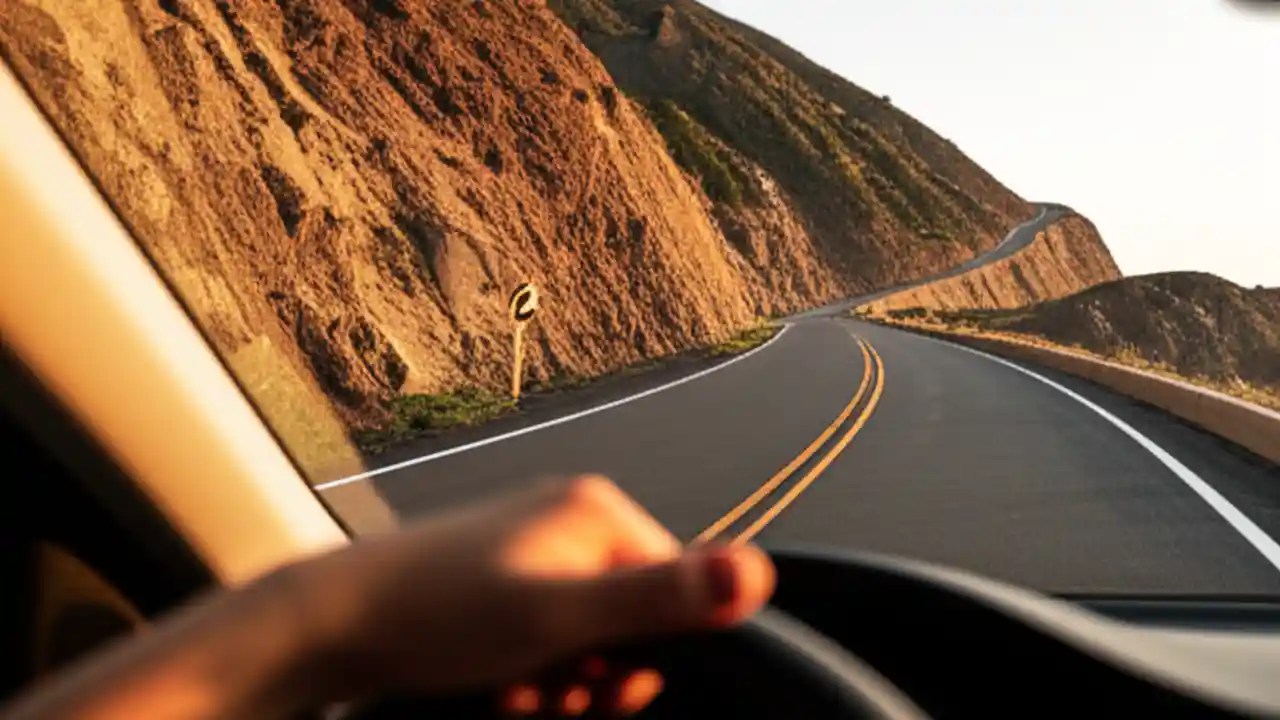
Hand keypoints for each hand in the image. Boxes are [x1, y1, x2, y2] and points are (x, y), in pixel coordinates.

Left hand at [295, 476, 775, 714]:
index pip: (677, 595)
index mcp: (598, 512)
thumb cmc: (440, 612)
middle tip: (547, 694)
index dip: (647, 659)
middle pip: (632, 621)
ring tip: (513, 691)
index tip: (595, 688)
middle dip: (598, 675)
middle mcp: (571, 519)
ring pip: (588, 637)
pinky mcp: (503, 576)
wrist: (333, 620)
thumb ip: (659, 599)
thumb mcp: (560, 617)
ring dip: (562, 681)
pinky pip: (548, 635)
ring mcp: (534, 546)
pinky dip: (532, 670)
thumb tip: (758, 572)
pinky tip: (497, 683)